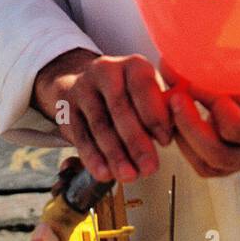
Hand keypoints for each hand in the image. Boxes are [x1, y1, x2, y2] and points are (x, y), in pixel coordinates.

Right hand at [33, 49, 172, 183]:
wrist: (82, 83)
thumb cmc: (127, 93)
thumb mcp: (146, 92)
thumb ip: (160, 109)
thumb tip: (173, 133)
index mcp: (133, 64)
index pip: (143, 86)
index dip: (154, 115)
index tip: (165, 141)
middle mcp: (106, 70)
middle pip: (120, 108)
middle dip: (136, 142)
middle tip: (149, 167)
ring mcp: (83, 88)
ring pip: (100, 125)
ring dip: (115, 154)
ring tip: (129, 175)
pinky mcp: (66, 108)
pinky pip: (81, 136)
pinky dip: (93, 158)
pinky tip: (104, 173)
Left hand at [160, 62, 239, 178]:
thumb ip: (210, 67)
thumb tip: (167, 66)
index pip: (236, 126)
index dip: (210, 103)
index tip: (195, 82)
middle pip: (219, 154)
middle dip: (189, 126)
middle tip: (174, 98)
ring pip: (208, 165)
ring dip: (184, 137)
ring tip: (174, 109)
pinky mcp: (232, 166)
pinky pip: (204, 166)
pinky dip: (187, 144)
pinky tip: (181, 121)